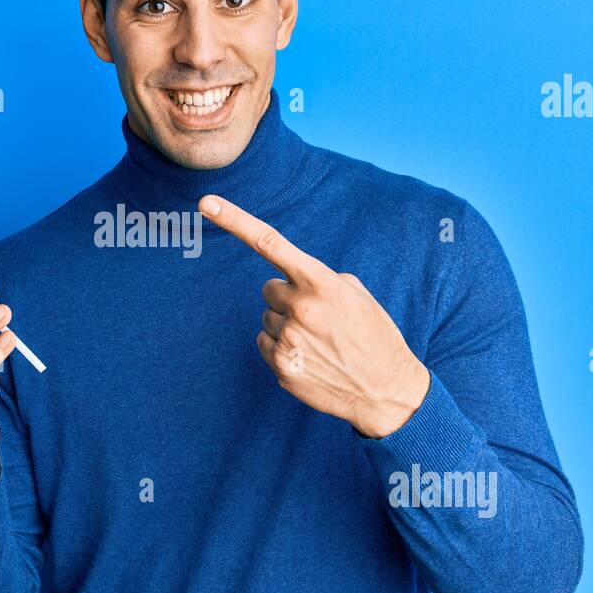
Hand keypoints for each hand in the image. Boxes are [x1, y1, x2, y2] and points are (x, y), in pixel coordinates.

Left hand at [198, 194, 430, 438]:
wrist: (386, 389)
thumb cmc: (373, 334)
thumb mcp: (355, 295)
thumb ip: (320, 278)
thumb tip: (290, 280)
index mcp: (321, 282)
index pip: (269, 243)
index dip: (234, 220)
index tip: (205, 203)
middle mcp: (300, 307)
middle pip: (268, 289)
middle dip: (287, 297)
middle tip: (318, 316)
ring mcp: (288, 339)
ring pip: (267, 317)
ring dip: (286, 324)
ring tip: (319, 340)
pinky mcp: (281, 366)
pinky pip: (264, 343)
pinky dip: (281, 348)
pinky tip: (310, 357)